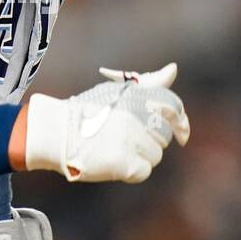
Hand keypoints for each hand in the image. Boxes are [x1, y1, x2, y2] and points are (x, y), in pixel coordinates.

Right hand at [22, 63, 189, 181]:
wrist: (57, 133)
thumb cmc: (88, 111)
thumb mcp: (117, 91)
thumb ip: (149, 83)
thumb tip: (173, 69)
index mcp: (136, 97)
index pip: (173, 107)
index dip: (180, 122)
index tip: (182, 133)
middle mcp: (135, 117)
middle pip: (164, 136)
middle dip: (152, 140)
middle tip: (128, 140)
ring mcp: (130, 141)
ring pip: (155, 155)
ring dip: (142, 156)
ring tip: (118, 150)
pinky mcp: (124, 163)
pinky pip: (144, 170)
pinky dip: (133, 170)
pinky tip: (116, 162)